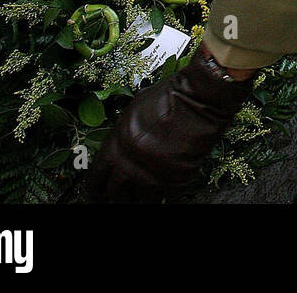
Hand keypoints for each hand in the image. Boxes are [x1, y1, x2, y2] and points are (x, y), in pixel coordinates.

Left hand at [87, 44, 254, 201]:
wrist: (201, 97)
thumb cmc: (171, 96)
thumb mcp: (135, 110)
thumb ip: (123, 133)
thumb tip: (119, 147)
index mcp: (118, 142)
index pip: (96, 177)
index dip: (95, 188)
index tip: (97, 193)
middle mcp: (133, 161)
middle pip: (115, 193)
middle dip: (116, 195)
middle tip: (118, 196)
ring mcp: (155, 172)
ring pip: (140, 199)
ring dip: (140, 196)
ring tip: (143, 191)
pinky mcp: (177, 178)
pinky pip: (165, 197)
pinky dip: (163, 195)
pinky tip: (162, 189)